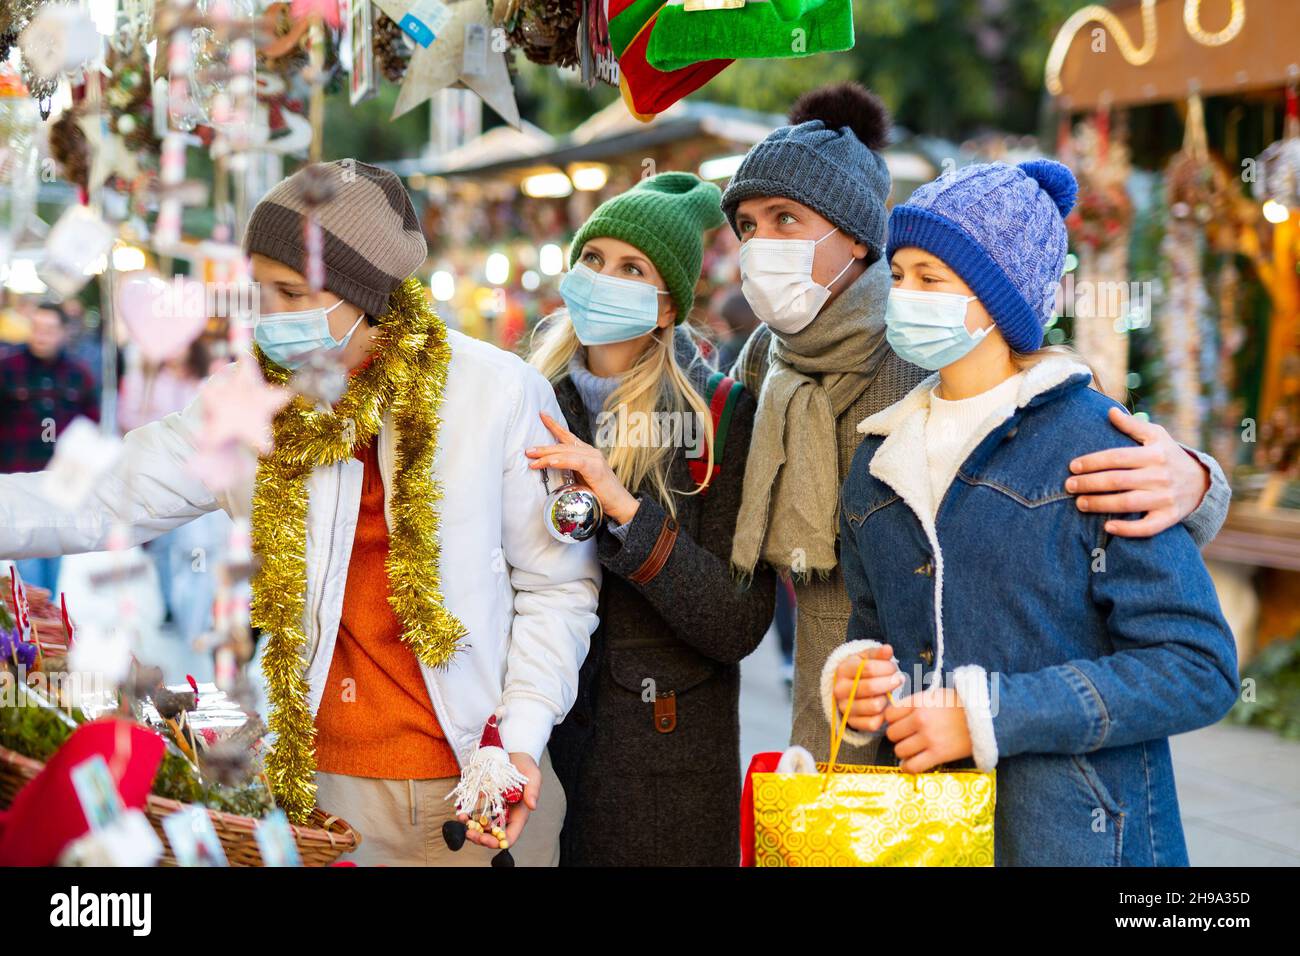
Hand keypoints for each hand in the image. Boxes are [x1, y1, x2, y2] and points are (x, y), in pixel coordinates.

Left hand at [460, 752, 541, 850]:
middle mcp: (505, 816)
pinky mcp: (483, 802)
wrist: (514, 754)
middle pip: (492, 836)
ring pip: (481, 827)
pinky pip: (474, 813)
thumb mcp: (533, 776)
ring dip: (471, 828)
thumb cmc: (526, 767)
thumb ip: (533, 791)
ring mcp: (493, 810)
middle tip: (470, 833)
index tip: (487, 840)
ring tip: (463, 821)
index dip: (498, 842)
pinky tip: (461, 814)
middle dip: (480, 838)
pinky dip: (467, 816)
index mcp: (518, 815)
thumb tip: (532, 806)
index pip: (510, 836)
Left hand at [525, 412, 639, 524]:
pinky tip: (550, 463)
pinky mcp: (595, 468)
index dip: (554, 425)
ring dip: (547, 456)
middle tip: (528, 450)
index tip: (542, 415)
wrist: (619, 503)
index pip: (568, 436)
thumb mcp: (581, 478)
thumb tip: (552, 468)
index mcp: (587, 452)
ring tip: (533, 459)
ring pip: (566, 452)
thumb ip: (570, 470)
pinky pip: (575, 462)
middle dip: (544, 447)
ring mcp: (594, 458)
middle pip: (563, 445)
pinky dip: (561, 461)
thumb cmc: (600, 493)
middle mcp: (591, 451)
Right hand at [832, 644, 905, 733]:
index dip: (887, 668)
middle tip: (898, 680)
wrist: (848, 689)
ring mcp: (844, 707)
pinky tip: (884, 708)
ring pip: (874, 706)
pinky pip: (873, 723)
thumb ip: (878, 653)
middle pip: (871, 687)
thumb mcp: (867, 658)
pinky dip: (882, 717)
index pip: (869, 669)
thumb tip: (888, 649)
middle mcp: (840, 689)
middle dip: (891, 683)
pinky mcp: (851, 722)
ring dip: (887, 700)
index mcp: (843, 670)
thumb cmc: (861, 671)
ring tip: (889, 694)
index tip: (895, 669)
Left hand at [884, 686, 971, 772]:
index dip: (893, 720)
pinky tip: (911, 764)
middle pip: (891, 733)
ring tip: (911, 750)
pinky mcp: (938, 754)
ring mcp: (929, 738)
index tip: (899, 723)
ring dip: (903, 751)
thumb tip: (897, 714)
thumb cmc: (961, 705)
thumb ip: (916, 704)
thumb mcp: (935, 696)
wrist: (987, 717)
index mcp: (919, 702)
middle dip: (897, 736)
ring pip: (899, 750)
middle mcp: (920, 719)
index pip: (889, 714)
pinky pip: (912, 766)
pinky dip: (909, 767)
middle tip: (906, 738)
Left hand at [1065, 406, 1210, 537]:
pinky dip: (1128, 529)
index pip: (1117, 457)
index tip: (1073, 466)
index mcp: (1155, 454)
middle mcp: (1160, 476)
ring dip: (1100, 504)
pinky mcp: (1169, 517)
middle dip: (1090, 483)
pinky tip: (1108, 527)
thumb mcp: (1156, 436)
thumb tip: (1110, 411)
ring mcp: (1165, 498)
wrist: (1201, 483)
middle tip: (1069, 486)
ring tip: (1079, 503)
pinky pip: (1147, 527)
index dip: (1092, 462)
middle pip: (1117, 481)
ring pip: (1127, 503)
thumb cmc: (1169, 456)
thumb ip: (1132, 425)